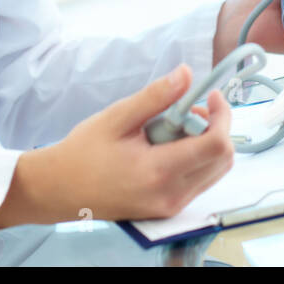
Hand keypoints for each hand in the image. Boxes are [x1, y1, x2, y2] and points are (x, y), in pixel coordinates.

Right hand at [22, 64, 234, 221]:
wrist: (60, 190)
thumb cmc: (84, 151)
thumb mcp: (117, 117)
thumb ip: (155, 97)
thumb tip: (187, 74)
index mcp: (158, 171)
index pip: (215, 146)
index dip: (223, 116)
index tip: (211, 95)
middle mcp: (171, 195)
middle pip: (223, 159)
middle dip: (217, 127)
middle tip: (190, 109)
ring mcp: (172, 206)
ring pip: (216, 171)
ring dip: (209, 142)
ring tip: (177, 125)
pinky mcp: (169, 209)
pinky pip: (201, 181)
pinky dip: (198, 158)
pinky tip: (172, 144)